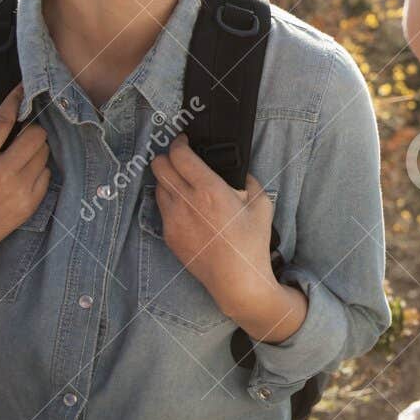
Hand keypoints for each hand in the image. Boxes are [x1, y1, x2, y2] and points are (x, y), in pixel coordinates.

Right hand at [0, 83, 49, 331]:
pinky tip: (24, 170)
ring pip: (43, 155)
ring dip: (36, 147)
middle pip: (35, 135)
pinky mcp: (28, 206)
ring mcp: (18, 191)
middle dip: (31, 127)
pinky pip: (46, 176)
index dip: (15, 100)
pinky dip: (39, 169)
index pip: (4, 120)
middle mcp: (1, 174)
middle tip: (23, 128)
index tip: (22, 88)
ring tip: (22, 150)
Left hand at [149, 134, 301, 339]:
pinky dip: (170, 202)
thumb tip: (237, 171)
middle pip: (158, 166)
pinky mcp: (168, 235)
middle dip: (167, 157)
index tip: (184, 141)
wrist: (236, 278)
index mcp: (209, 190)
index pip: (179, 155)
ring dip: (167, 180)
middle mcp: (185, 202)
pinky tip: (187, 209)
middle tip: (180, 159)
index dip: (179, 142)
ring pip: (157, 187)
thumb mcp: (261, 203)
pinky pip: (162, 209)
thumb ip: (248, 180)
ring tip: (184, 184)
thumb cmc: (251, 242)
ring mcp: (173, 220)